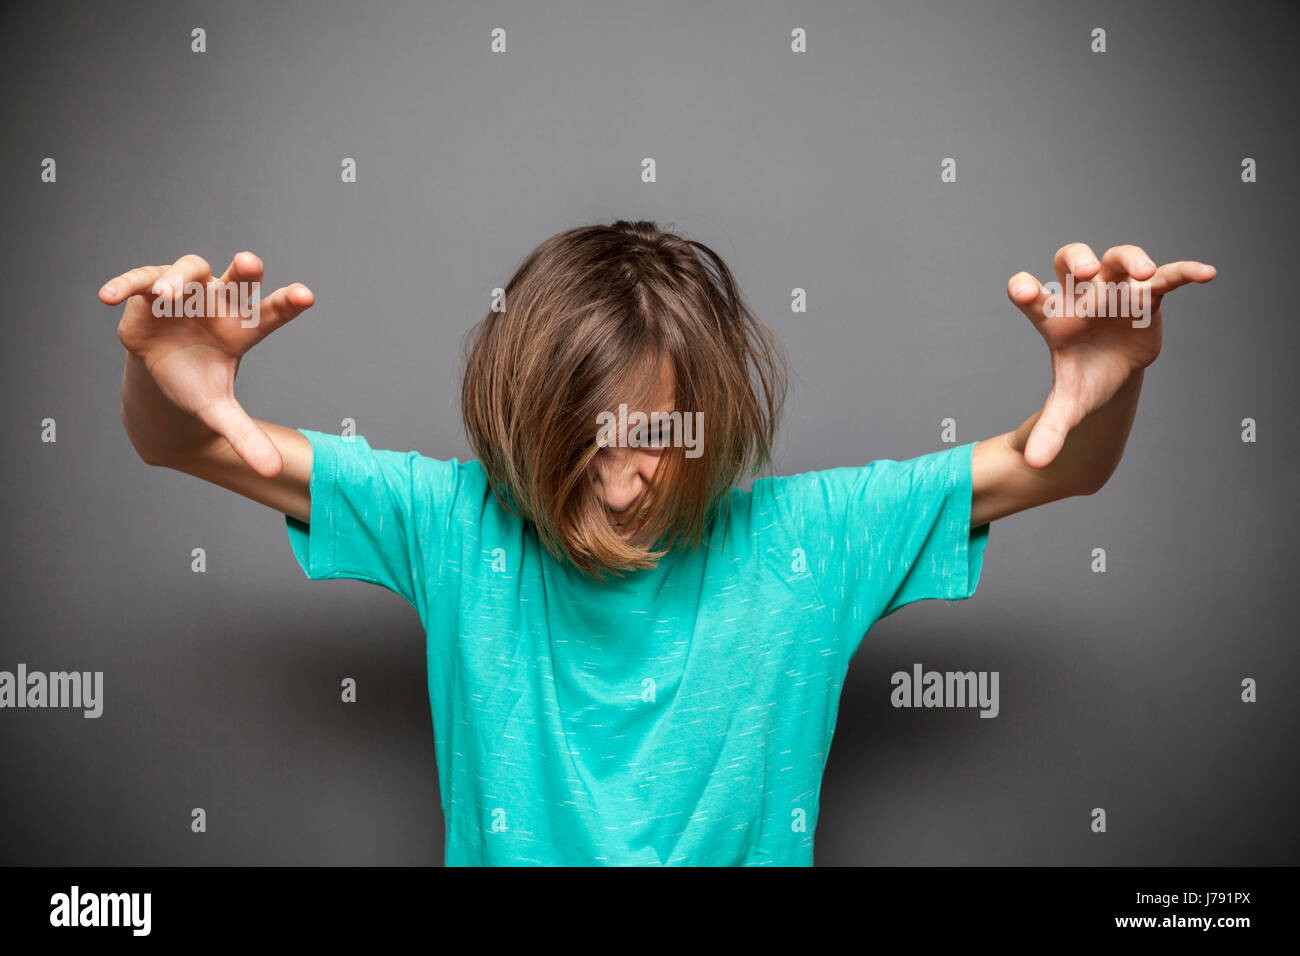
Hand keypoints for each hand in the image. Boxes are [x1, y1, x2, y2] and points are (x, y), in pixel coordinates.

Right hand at [100, 251, 313, 475]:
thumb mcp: (218, 412)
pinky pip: (139, 281)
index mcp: (242, 328)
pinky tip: (107, 298)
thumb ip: (245, 437)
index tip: (306, 297)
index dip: (287, 303)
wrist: (162, 372)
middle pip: (236, 281)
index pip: (271, 312)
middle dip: (244, 270)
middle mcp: (218, 302)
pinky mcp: (148, 293)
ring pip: (189, 272)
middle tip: (248, 262)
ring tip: (166, 296)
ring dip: (179, 280)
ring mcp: (185, 293)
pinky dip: (125, 285)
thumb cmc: (197, 381)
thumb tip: (272, 472)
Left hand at [1007, 242, 1215, 467]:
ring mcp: (1114, 291)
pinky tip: (1206, 274)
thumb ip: (1051, 429)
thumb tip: (1035, 465)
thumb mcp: (1069, 405)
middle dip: (1078, 261)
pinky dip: (1185, 272)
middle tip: (1086, 273)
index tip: (1023, 294)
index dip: (1023, 288)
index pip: (1028, 292)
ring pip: (1118, 260)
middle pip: (1071, 259)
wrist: (1113, 370)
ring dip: (1129, 261)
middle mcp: (1081, 296)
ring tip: (1142, 274)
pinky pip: (1167, 276)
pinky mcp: (1147, 295)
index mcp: (1053, 316)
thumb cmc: (1085, 376)